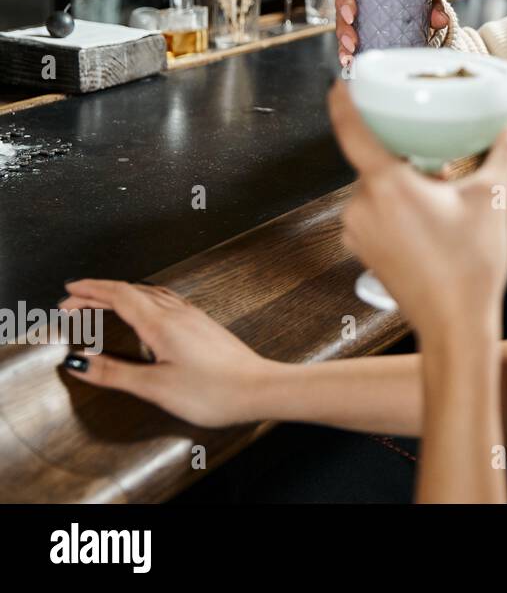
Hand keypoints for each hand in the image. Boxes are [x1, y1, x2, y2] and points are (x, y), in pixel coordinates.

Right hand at [58, 281, 271, 427]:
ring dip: (124, 294)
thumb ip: (115, 373)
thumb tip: (80, 362)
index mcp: (162, 324)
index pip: (119, 295)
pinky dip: (145, 300)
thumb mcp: (155, 387)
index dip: (91, 291)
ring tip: (104, 302)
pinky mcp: (205, 326)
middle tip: (76, 300)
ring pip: (152, 293)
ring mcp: (194, 318)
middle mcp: (179, 314)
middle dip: (101, 292)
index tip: (69, 293)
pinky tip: (148, 312)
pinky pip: (167, 301)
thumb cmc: (215, 391)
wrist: (261, 389)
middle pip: (133, 291)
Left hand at [328, 81, 506, 336]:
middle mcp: (363, 206)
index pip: (351, 130)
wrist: (455, 325)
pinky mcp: (363, 249)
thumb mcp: (491, 201)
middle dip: (400, 151)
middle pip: (372, 159)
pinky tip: (427, 214)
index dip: (344, 101)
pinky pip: (374, 211)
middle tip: (431, 145)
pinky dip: (395, 204)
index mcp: (388, 186)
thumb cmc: (469, 268)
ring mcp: (358, 231)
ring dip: (400, 180)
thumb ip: (502, 155)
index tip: (343, 81)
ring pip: (374, 186)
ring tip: (437, 187)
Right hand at [335, 0, 450, 65]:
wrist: (414, 1)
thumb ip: (433, 5)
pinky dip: (349, 54)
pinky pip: (348, 42)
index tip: (352, 14)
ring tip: (350, 57)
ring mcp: (355, 17)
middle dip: (343, 30)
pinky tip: (351, 63)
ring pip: (342, 30)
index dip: (345, 0)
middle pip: (341, 12)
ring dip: (343, 46)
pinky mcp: (358, 32)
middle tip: (352, 43)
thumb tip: (440, 20)